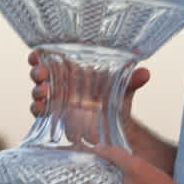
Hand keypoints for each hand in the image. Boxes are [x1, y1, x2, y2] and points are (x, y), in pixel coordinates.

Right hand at [28, 49, 150, 128]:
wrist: (116, 128)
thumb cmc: (115, 101)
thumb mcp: (123, 88)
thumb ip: (131, 80)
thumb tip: (146, 72)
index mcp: (72, 69)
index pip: (50, 57)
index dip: (39, 55)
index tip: (38, 55)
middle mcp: (60, 82)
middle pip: (40, 73)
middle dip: (37, 72)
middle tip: (42, 75)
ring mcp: (55, 100)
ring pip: (37, 92)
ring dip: (37, 91)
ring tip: (44, 93)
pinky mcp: (54, 117)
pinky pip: (39, 111)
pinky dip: (38, 109)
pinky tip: (42, 108)